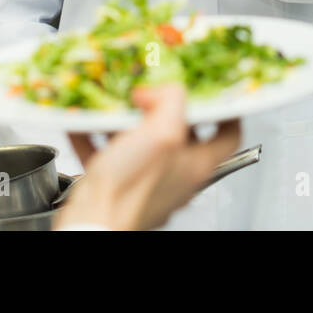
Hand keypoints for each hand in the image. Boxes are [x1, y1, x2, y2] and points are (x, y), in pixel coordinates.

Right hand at [54, 86, 240, 230]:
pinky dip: (98, 139)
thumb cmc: (130, 188)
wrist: (93, 222)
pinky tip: (83, 126)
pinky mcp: (122, 190)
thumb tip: (163, 91)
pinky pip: (111, 157)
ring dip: (126, 123)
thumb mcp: (161, 133)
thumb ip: (171, 102)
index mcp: (197, 165)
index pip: (229, 135)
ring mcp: (150, 185)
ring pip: (143, 145)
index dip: (225, 111)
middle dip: (164, 110)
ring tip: (114, 108)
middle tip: (151, 94)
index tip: (213, 94)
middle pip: (182, 136)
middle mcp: (178, 178)